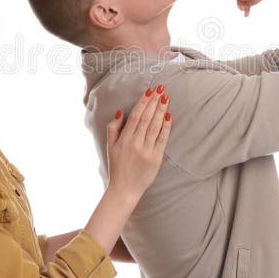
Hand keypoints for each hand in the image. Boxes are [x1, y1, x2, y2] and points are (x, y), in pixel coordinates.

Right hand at [105, 87, 171, 203]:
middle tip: (161, 88)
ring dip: (161, 110)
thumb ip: (113, 128)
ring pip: (155, 126)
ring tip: (166, 97)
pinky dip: (166, 127)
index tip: (149, 91)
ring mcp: (147, 151)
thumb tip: (120, 111)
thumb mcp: (110, 146)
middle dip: (154, 102)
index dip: (143, 102)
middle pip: (147, 118)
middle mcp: (136, 143)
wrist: (124, 189)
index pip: (135, 116)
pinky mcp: (156, 158)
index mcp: (124, 139)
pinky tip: (169, 115)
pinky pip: (162, 139)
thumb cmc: (117, 167)